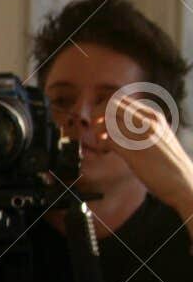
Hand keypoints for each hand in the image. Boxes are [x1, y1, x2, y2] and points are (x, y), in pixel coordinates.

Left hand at [99, 92, 192, 221]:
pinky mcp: (135, 151)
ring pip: (108, 121)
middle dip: (97, 115)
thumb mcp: (158, 136)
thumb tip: (117, 124)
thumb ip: (141, 127)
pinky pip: (108, 140)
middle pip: (111, 104)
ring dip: (97, 132)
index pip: (120, 99)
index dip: (104, 108)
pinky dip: (101, 146)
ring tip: (101, 143)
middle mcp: (148, 121)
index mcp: (153, 116)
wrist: (183, 183)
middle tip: (97, 131)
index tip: (101, 121)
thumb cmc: (168, 163)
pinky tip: (105, 152)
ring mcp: (142, 135)